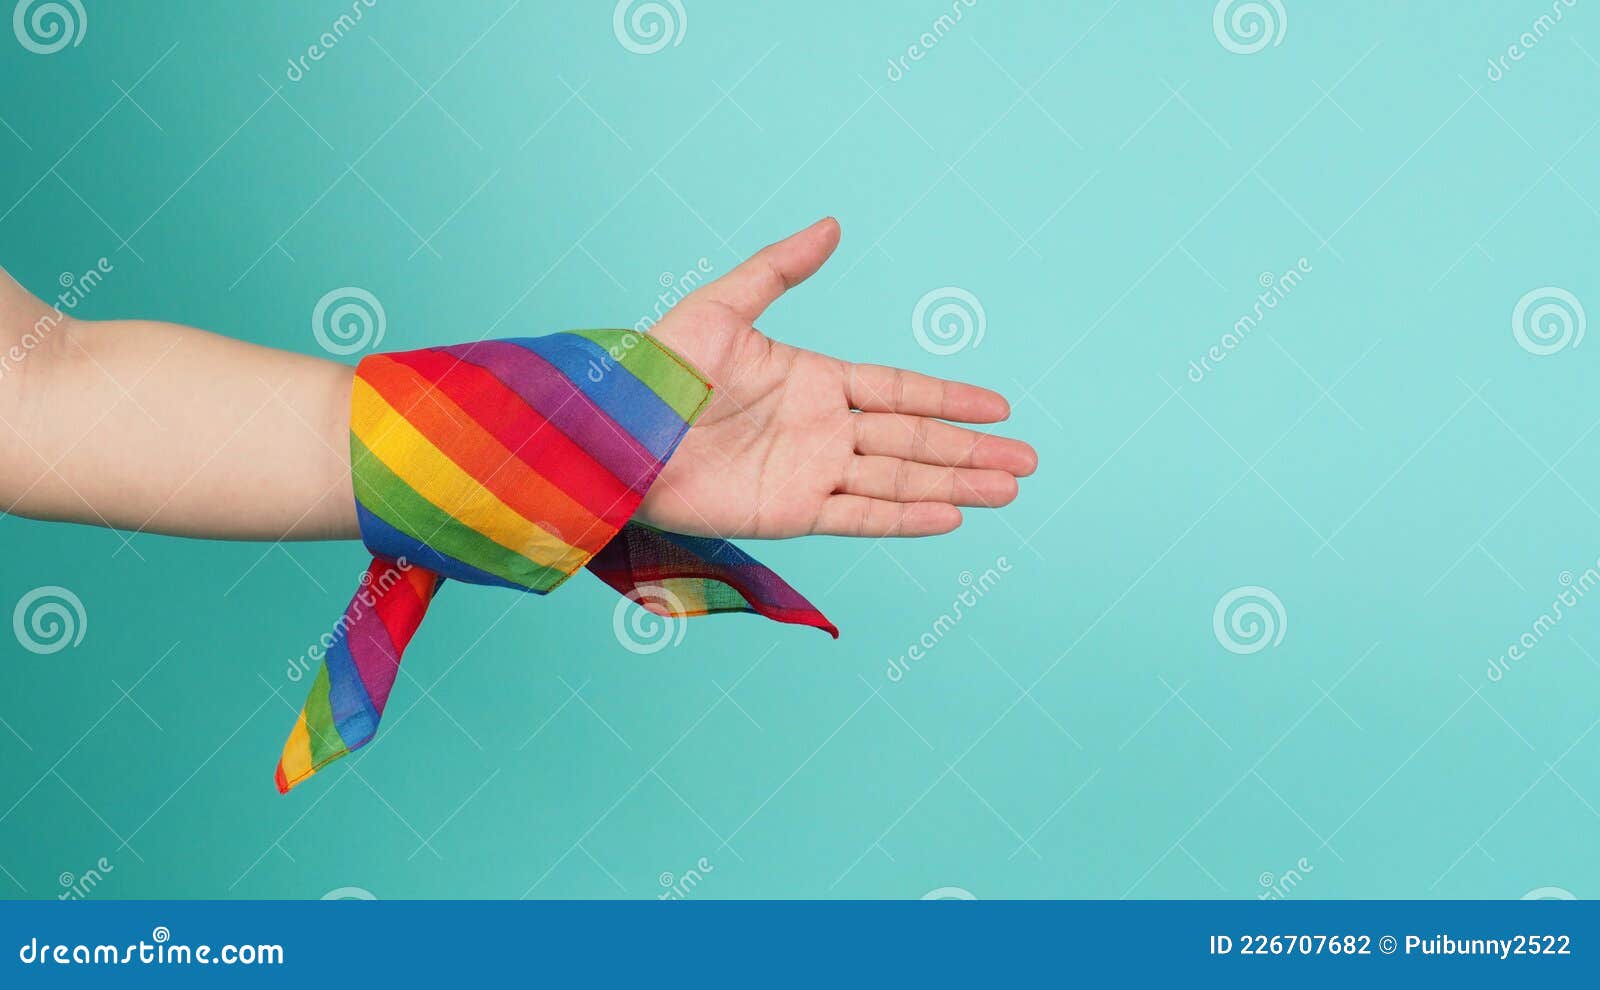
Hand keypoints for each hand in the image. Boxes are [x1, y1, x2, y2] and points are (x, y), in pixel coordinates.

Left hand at [640, 218, 1036, 538]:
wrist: (615, 434)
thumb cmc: (658, 367)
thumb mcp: (721, 306)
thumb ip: (779, 269)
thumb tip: (833, 226)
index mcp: (813, 379)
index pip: (898, 390)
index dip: (949, 399)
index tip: (1000, 406)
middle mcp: (821, 429)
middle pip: (914, 439)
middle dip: (971, 450)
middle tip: (1029, 461)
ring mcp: (810, 472)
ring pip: (900, 479)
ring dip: (955, 485)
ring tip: (1009, 491)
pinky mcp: (791, 511)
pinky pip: (861, 515)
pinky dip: (906, 518)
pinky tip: (951, 516)